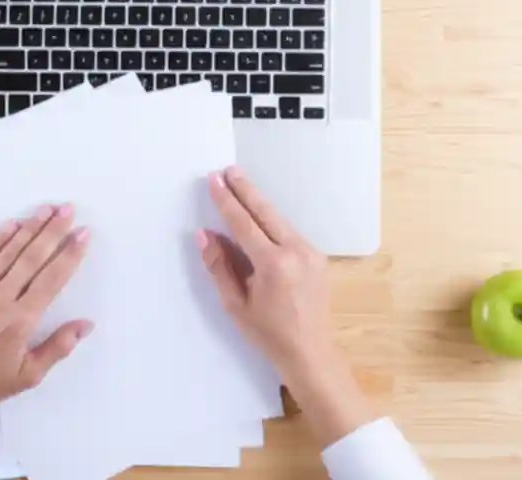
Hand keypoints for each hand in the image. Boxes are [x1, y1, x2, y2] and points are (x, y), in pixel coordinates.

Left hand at [0, 204, 92, 468]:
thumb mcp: (29, 375)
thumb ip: (58, 346)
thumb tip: (86, 323)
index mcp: (20, 321)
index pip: (52, 279)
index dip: (70, 254)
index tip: (83, 233)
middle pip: (31, 258)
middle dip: (52, 231)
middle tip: (68, 208)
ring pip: (6, 253)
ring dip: (28, 229)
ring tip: (45, 209)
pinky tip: (10, 225)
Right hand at [198, 166, 375, 446]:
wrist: (311, 352)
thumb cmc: (268, 334)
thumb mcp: (236, 304)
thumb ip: (220, 266)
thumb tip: (205, 235)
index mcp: (274, 265)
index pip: (244, 224)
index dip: (226, 201)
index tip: (214, 180)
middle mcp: (296, 252)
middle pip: (265, 212)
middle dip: (245, 189)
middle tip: (228, 170)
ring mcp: (310, 253)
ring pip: (279, 219)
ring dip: (258, 202)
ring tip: (239, 184)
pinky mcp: (317, 257)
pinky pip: (288, 232)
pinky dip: (271, 220)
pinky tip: (258, 213)